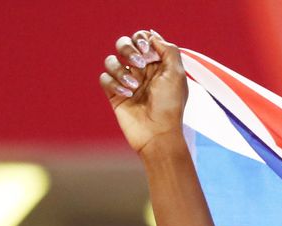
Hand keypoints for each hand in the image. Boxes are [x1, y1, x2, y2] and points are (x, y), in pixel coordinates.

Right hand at [98, 29, 185, 155]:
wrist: (158, 134)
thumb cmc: (170, 106)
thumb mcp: (177, 74)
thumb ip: (168, 50)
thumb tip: (152, 35)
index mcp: (158, 64)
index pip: (142, 39)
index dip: (141, 39)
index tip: (148, 51)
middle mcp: (141, 71)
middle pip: (124, 44)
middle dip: (128, 49)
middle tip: (139, 63)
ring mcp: (127, 82)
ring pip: (111, 60)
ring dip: (121, 70)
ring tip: (134, 87)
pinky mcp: (115, 94)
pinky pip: (104, 78)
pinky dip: (114, 84)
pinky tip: (127, 95)